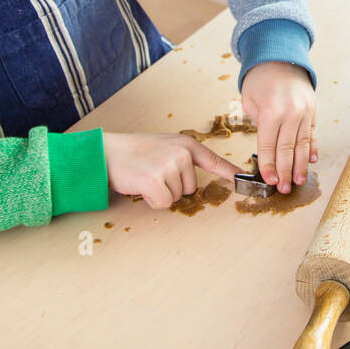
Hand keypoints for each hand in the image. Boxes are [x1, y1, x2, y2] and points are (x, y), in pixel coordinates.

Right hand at [102, 132, 238, 208]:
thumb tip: (197, 180)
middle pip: (191, 188)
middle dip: (172, 186)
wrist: (106, 152)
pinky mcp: (155, 181)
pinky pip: (163, 203)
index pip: (215, 162)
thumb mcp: (166, 146)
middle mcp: (181, 154)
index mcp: (186, 144)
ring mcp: (169, 166)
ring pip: (177, 197)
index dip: (230, 174)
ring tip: (146, 176)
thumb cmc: (135, 152)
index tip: (243, 181)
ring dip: (161, 192)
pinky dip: (151, 200)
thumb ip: (185, 158)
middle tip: (154, 173)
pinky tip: (141, 186)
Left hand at [240, 62, 316, 193]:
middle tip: (284, 189)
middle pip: (287, 150)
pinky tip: (312, 161)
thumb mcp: (250, 100)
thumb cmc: (260, 79)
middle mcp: (291, 113)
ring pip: (302, 145)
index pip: (268, 147)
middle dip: (285, 171)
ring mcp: (305, 112)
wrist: (280, 57)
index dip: (269, 166)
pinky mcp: (313, 110)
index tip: (270, 181)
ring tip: (299, 181)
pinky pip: (312, 133)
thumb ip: (258, 124)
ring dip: (301, 165)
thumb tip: (267, 147)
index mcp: (271, 112)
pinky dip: (312, 148)